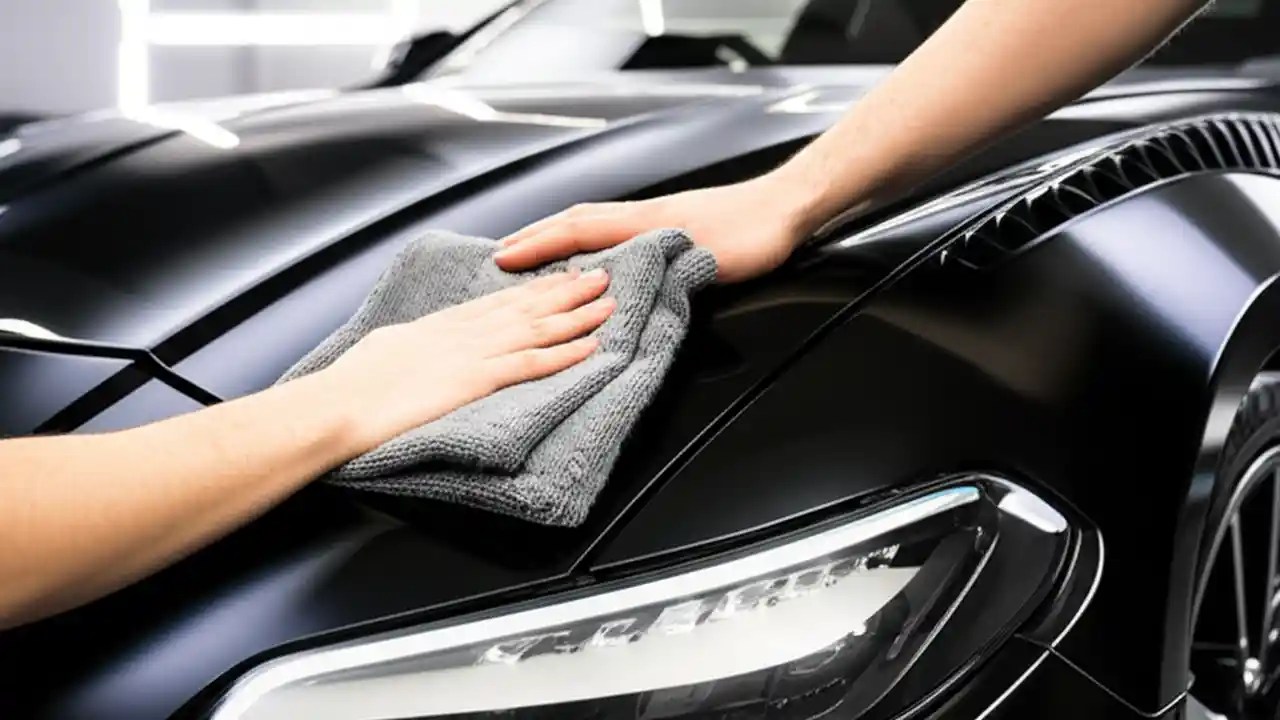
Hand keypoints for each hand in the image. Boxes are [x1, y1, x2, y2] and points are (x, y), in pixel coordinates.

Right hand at [313, 269, 614, 454]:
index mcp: (442, 325)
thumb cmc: (353, 384)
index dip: (534, 288)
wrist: (340, 403)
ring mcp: (472, 354)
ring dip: (576, 316)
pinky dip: (563, 354)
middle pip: (526, 306)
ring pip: (537, 328)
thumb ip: (414, 341)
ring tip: (607, 305)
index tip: (560, 276)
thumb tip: (417, 340)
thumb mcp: (388, 347)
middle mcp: (464, 332)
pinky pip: (529, 364)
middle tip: (599, 277)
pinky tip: (589, 348)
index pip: (499, 301)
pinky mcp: (475, 379)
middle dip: (566, 292)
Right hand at [494, 176, 815, 282]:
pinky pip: (612, 225)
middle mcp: (642, 216)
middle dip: (534, 236)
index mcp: (643, 224)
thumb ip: (661, 269)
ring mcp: (655, 217)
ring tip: (531, 249)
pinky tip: (588, 250)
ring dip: (556, 233)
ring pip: (592, 219)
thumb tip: (618, 284)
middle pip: (575, 220)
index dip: (536, 245)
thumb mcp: (704, 258)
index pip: (576, 231)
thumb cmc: (754, 234)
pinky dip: (586, 235)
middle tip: (500, 254)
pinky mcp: (669, 222)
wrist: (788, 206)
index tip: (501, 259)